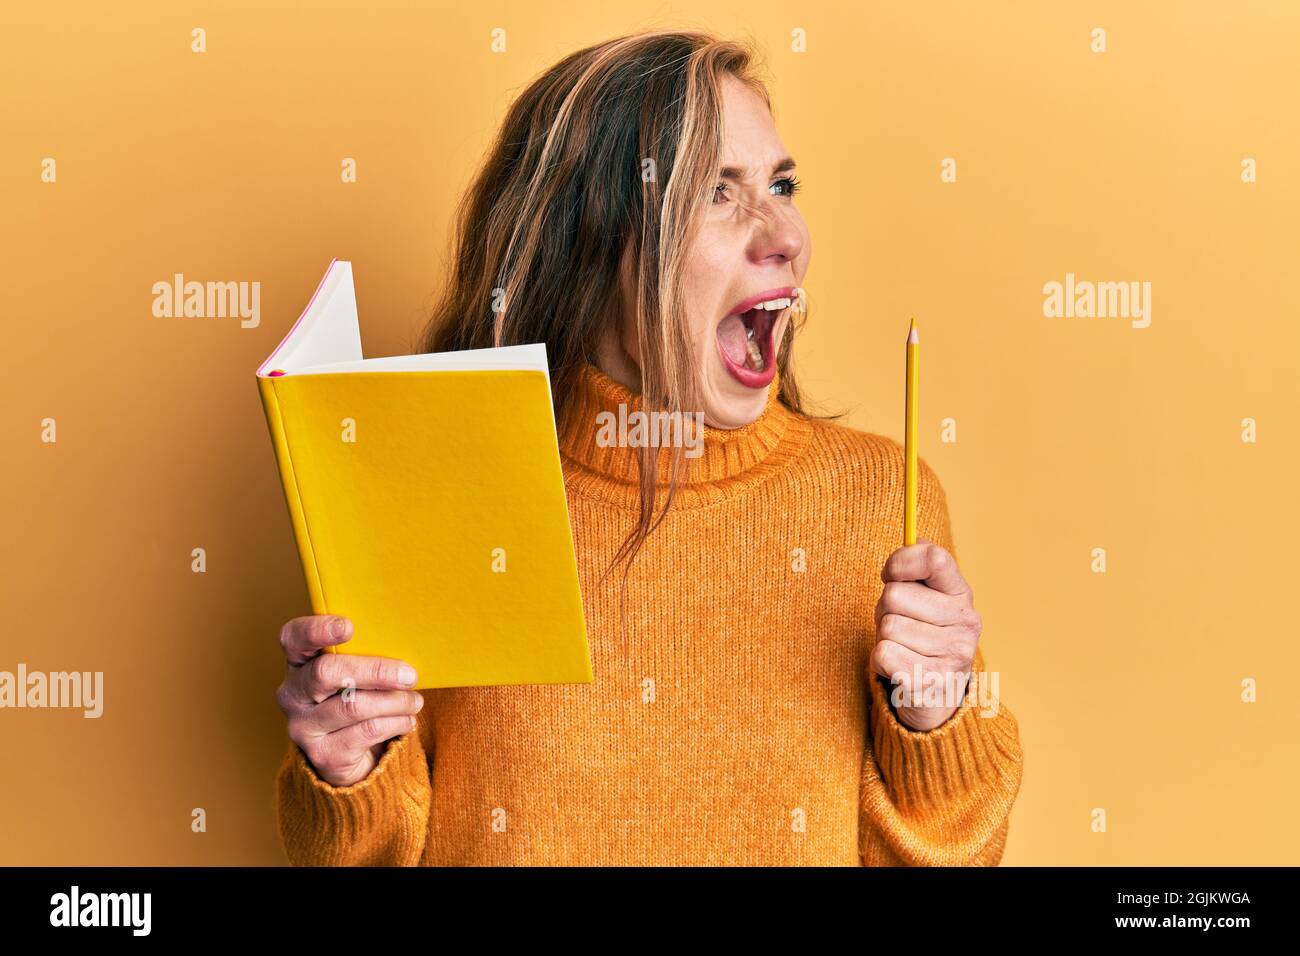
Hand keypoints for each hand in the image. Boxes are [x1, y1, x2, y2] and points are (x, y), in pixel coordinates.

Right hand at [275, 615, 424, 786]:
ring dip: (394, 701)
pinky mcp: (323, 754)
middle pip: (327, 672)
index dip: (317, 630)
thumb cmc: (357, 699)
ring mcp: (303, 727)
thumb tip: (405, 644)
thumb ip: (365, 655)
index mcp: (299, 663)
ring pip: (353, 706)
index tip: (349, 627)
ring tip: (415, 700)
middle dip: (374, 671)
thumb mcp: (355, 674)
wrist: (351, 756)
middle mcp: (292, 694)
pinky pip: (366, 732)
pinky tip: (407, 720)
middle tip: (409, 675)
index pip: (294, 638)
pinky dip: (395, 723)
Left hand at [870, 537, 981, 731]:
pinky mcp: (933, 682)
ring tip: (901, 648)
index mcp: (962, 594)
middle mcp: (966, 622)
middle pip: (894, 595)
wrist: (934, 696)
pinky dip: (880, 661)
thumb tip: (914, 539)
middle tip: (898, 625)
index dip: (901, 562)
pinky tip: (898, 668)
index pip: (934, 558)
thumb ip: (917, 569)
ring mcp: (954, 654)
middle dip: (884, 609)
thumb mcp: (922, 598)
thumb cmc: (919, 637)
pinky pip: (883, 654)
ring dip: (883, 638)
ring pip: (887, 626)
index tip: (891, 576)